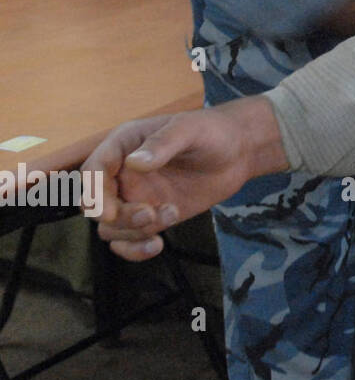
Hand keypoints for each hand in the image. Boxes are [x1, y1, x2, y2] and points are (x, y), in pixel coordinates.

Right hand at [76, 97, 286, 260]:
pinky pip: (128, 241)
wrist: (238, 152)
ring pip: (111, 227)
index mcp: (124, 146)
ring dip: (134, 231)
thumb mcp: (189, 129)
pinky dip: (135, 250)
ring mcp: (135, 197)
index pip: (92, 170)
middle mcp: (122, 174)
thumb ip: (163, 144)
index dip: (93, 193)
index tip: (110, 212)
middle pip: (96, 205)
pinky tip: (158, 245)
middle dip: (119, 216)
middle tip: (150, 214)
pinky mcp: (151, 217)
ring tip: (172, 214)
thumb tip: (134, 163)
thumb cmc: (212, 131)